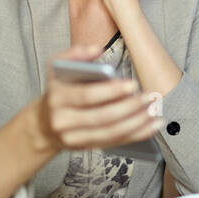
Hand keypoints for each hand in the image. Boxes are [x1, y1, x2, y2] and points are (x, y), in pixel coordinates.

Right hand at [34, 45, 162, 151]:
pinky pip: (115, 142)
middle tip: (150, 98)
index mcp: (57, 97)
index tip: (132, 84)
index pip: (86, 96)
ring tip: (155, 112)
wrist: (43, 124)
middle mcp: (63, 120)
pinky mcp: (86, 148)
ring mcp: (74, 138)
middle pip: (101, 117)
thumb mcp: (58, 68)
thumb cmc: (58, 90)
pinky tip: (152, 126)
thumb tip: (97, 49)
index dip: (111, 91)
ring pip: (110, 133)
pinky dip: (136, 135)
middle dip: (129, 108)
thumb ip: (75, 54)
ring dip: (137, 124)